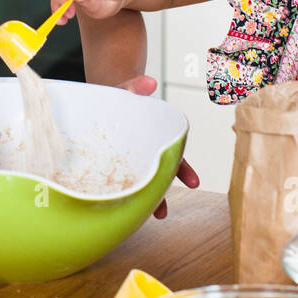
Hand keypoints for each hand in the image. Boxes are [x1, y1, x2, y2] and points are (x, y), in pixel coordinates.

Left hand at [119, 74, 199, 218]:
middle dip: (160, 193)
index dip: (184, 170)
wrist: (103, 96)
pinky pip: (117, 177)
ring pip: (138, 179)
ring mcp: (129, 156)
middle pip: (157, 174)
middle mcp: (146, 150)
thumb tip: (150, 82)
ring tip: (141, 215)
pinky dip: (119, 191)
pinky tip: (116, 205)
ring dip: (141, 197)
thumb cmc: (121, 95)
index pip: (175, 155)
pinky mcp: (109, 160)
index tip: (194, 183)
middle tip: (161, 212)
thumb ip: (138, 85)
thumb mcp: (128, 88)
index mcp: (156, 136)